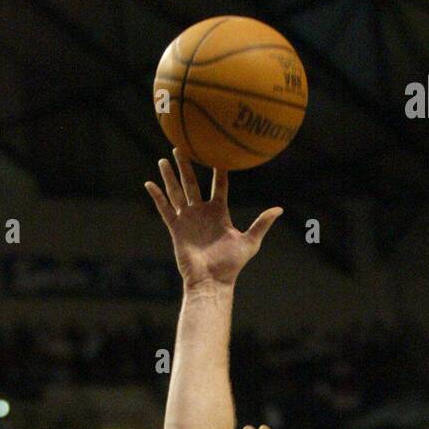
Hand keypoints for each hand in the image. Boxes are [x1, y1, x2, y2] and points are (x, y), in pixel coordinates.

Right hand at [145, 149, 281, 288]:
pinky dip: (157, 197)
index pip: (218, 185)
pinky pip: (165, 210)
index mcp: (219, 212)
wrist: (211, 281)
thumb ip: (262, 224)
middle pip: (192, 183)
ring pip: (176, 192)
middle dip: (186, 166)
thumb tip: (279, 209)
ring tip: (163, 159)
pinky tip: (149, 184)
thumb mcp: (250, 242)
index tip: (216, 151)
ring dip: (170, 176)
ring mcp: (188, 220)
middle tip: (181, 147)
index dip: (218, 169)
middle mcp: (201, 213)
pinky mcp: (176, 229)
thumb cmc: (231, 265)